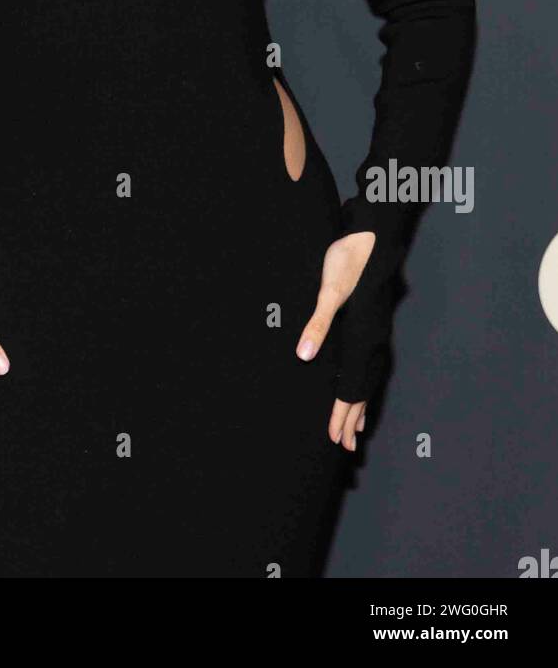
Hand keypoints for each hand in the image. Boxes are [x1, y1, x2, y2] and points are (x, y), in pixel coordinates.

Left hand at [294, 231, 375, 450]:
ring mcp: (377, 330)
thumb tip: (304, 356)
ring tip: (358, 424)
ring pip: (369, 376)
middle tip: (346, 445)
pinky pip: (371, 362)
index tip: (335, 438)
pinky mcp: (374, 319)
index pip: (351, 387)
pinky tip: (360, 379)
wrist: (375, 234)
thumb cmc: (350, 259)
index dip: (341, 413)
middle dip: (353, 417)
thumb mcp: (329, 290)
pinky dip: (365, 380)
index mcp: (363, 337)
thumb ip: (317, 324)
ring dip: (362, 402)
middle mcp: (374, 339)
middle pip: (363, 389)